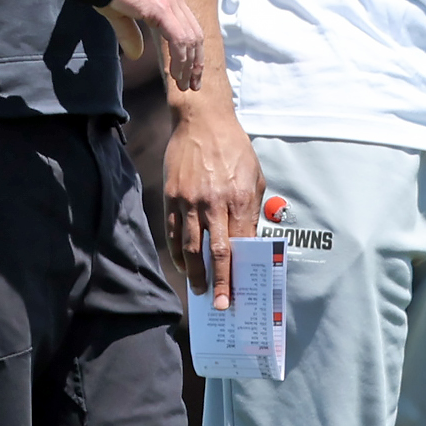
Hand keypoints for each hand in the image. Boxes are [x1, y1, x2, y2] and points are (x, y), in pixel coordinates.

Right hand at [106, 0, 202, 91]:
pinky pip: (178, 38)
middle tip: (193, 84)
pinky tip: (175, 73)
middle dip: (196, 61)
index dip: (192, 50)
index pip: (190, 25)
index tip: (190, 71)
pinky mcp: (161, 8)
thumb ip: (131, 34)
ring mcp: (170, 0)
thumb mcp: (120, 14)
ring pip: (190, 39)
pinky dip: (179, 59)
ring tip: (184, 84)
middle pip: (196, 33)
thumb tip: (137, 55)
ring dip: (189, 65)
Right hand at [165, 103, 263, 310]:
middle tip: (220, 305)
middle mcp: (214, 203)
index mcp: (239, 198)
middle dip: (219, 282)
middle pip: (217, 252)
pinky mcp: (172, 197)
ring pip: (190, 248)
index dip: (240, 270)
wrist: (202, 121)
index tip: (240, 290)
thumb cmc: (233, 148)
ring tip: (201, 289)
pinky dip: (176, 254)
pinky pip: (173, 233)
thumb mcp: (254, 176)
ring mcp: (190, 201)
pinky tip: (183, 266)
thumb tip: (248, 240)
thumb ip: (251, 209)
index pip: (240, 244)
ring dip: (196, 273)